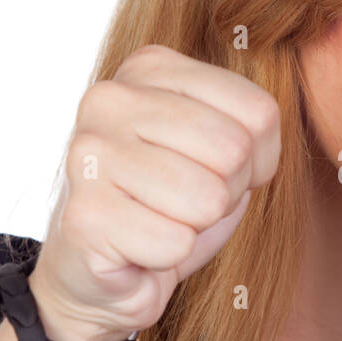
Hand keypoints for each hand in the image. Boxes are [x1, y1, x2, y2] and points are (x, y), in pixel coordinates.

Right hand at [29, 44, 280, 340]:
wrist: (101, 271)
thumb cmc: (169, 204)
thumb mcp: (219, 149)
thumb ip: (248, 127)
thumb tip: (257, 138)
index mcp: (149, 69)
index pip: (259, 112)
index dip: (259, 160)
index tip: (220, 173)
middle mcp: (110, 99)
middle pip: (234, 150)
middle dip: (228, 193)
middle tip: (190, 205)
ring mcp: (89, 155)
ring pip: (208, 199)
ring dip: (197, 226)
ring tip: (163, 222)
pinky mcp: (83, 215)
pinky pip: (175, 244)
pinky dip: (168, 258)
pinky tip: (138, 249)